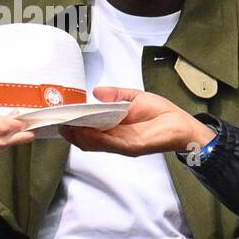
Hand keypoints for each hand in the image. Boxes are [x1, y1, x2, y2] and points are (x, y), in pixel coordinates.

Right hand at [0, 105, 34, 161]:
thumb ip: (1, 115)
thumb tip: (9, 116)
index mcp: (4, 128)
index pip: (24, 126)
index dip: (27, 122)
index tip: (30, 121)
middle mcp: (1, 142)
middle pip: (22, 139)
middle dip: (26, 133)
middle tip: (29, 128)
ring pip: (6, 145)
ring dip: (4, 138)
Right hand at [59, 87, 214, 156]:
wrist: (180, 123)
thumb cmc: (160, 112)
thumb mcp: (133, 98)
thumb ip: (114, 95)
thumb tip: (95, 91)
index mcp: (113, 129)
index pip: (88, 130)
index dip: (73, 126)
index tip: (60, 117)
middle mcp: (114, 139)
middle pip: (87, 140)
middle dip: (71, 132)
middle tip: (57, 123)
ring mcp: (122, 145)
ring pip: (94, 143)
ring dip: (79, 136)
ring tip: (66, 126)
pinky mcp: (131, 147)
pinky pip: (110, 143)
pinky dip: (96, 138)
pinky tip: (85, 130)